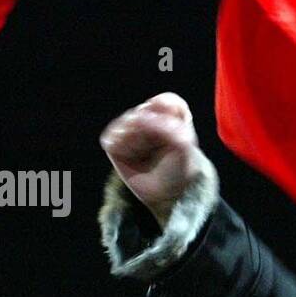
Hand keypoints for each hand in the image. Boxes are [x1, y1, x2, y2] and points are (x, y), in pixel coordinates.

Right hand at [99, 93, 209, 228]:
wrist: (166, 194)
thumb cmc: (178, 168)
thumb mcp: (184, 148)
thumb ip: (166, 128)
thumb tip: (138, 118)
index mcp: (171, 113)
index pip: (166, 102)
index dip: (168, 118)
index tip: (173, 132)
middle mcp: (149, 116)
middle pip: (143, 114)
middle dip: (151, 134)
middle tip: (159, 149)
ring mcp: (130, 128)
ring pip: (126, 125)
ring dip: (136, 142)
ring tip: (144, 154)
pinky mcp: (114, 142)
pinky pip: (111, 139)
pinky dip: (121, 149)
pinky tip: (130, 156)